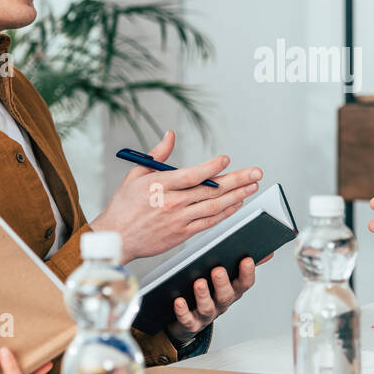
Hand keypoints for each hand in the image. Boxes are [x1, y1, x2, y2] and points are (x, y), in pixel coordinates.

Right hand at [90, 130, 261, 262]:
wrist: (116, 238)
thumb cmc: (124, 205)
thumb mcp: (135, 174)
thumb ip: (157, 155)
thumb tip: (170, 135)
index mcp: (159, 185)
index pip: (191, 174)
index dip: (211, 167)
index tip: (226, 160)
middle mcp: (172, 202)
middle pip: (210, 189)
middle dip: (237, 180)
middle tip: (256, 173)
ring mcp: (179, 219)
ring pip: (214, 206)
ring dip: (237, 195)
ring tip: (252, 186)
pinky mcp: (182, 233)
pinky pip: (209, 221)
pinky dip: (225, 212)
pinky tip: (237, 203)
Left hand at [164, 255, 262, 345]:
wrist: (189, 323)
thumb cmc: (210, 295)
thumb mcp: (228, 280)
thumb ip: (243, 266)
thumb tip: (268, 252)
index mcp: (231, 291)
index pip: (244, 284)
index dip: (247, 273)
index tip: (247, 259)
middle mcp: (221, 304)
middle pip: (226, 296)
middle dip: (222, 283)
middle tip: (218, 270)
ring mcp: (206, 316)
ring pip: (207, 308)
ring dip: (203, 296)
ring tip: (199, 283)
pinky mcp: (190, 324)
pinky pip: (187, 320)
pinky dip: (183, 311)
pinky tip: (179, 301)